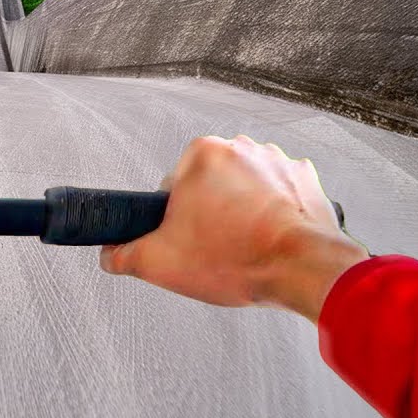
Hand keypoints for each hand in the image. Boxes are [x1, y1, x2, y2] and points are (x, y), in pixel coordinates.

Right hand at [99, 135, 367, 321]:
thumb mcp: (159, 263)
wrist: (304, 270)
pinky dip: (274, 214)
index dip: (175, 219)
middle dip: (210, 213)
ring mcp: (277, 161)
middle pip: (210, 184)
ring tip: (246, 246)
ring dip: (242, 212)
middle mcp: (241, 147)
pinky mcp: (305, 179)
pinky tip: (270, 240)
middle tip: (216, 246)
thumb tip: (112, 254)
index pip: (173, 186)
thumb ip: (123, 254)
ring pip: (244, 188)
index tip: (188, 239)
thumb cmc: (240, 259)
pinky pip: (278, 195)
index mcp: (202, 154)